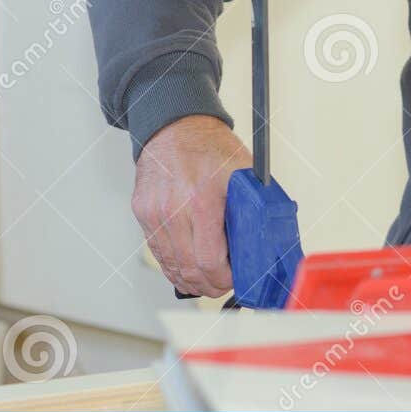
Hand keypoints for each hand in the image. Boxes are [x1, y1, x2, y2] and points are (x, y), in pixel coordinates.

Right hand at [131, 115, 252, 296]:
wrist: (175, 126)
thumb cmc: (211, 148)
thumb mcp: (244, 175)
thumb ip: (255, 208)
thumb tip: (268, 242)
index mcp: (201, 200)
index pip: (209, 260)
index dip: (224, 278)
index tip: (235, 278)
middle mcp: (172, 209)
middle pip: (189, 269)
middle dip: (210, 285)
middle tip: (223, 285)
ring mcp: (153, 212)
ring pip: (170, 265)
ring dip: (190, 279)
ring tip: (207, 280)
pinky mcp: (142, 212)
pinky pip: (157, 250)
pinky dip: (173, 264)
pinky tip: (186, 266)